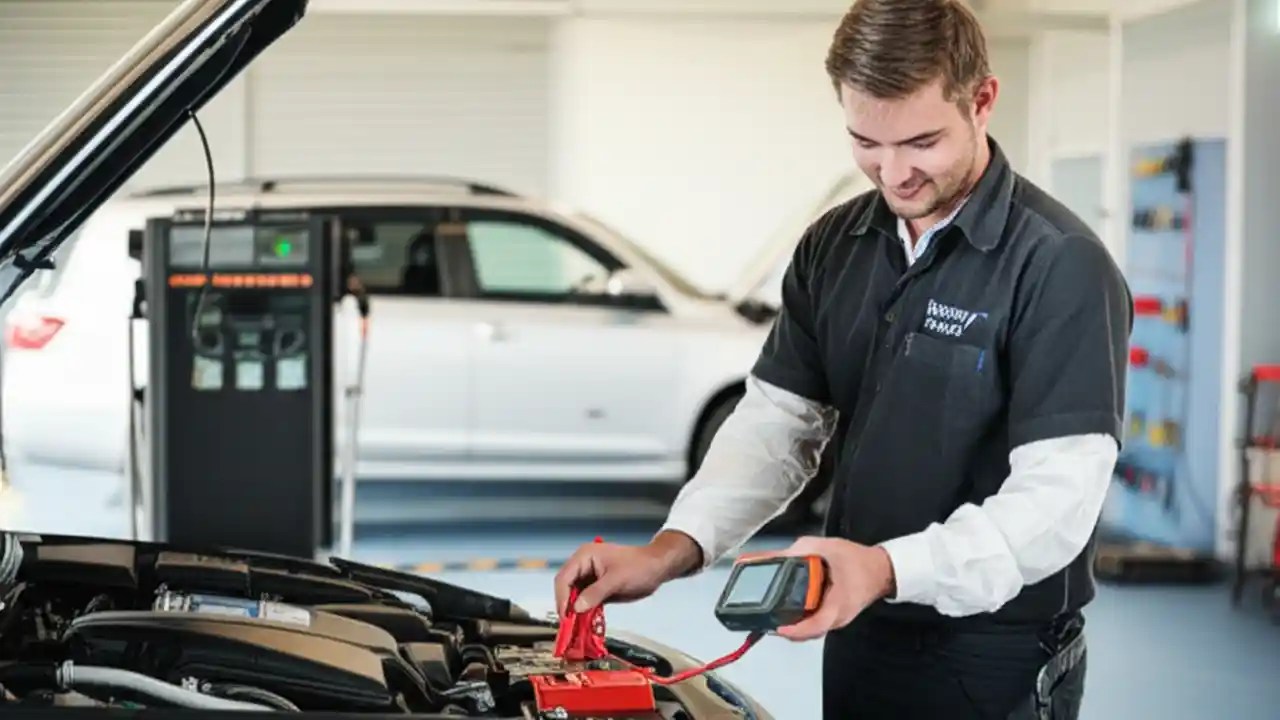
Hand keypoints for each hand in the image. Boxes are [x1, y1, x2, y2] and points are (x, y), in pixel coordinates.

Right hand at [553, 531, 701, 614]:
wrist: (657, 567)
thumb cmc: (640, 566)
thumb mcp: (617, 580)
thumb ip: (595, 593)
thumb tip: (576, 608)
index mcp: (585, 556)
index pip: (564, 578)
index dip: (562, 598)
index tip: (565, 616)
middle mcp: (584, 565)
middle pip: (566, 588)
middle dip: (567, 606)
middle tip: (569, 625)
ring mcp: (590, 577)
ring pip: (574, 597)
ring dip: (575, 611)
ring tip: (576, 627)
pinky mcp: (597, 588)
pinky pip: (585, 601)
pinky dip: (584, 612)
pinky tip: (585, 623)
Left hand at [774, 536, 895, 641]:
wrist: (881, 569)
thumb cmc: (857, 560)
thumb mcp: (826, 547)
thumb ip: (800, 550)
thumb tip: (776, 556)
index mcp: (838, 604)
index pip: (816, 626)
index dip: (796, 630)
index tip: (779, 627)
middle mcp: (837, 618)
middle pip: (809, 632)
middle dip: (788, 628)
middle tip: (769, 618)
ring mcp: (837, 620)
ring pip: (812, 630)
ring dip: (794, 625)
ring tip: (775, 614)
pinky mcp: (835, 617)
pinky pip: (816, 624)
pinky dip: (803, 620)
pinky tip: (790, 609)